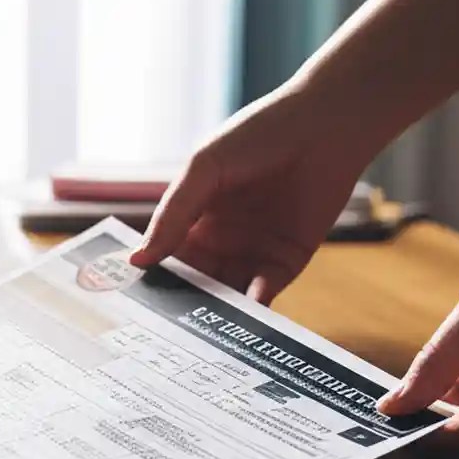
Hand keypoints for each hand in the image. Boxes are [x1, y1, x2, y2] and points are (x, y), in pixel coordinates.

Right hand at [131, 82, 371, 303]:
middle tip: (163, 327)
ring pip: (226, 293)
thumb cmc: (259, 134)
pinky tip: (241, 317)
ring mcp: (253, 253)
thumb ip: (172, 215)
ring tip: (199, 331)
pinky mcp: (287, 262)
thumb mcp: (204, 168)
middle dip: (181, 302)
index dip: (152, 275)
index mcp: (195, 216)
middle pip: (194, 281)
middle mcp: (221, 239)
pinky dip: (251, 308)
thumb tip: (138, 260)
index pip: (167, 254)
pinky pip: (264, 294)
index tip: (133, 299)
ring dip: (214, 312)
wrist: (325, 127)